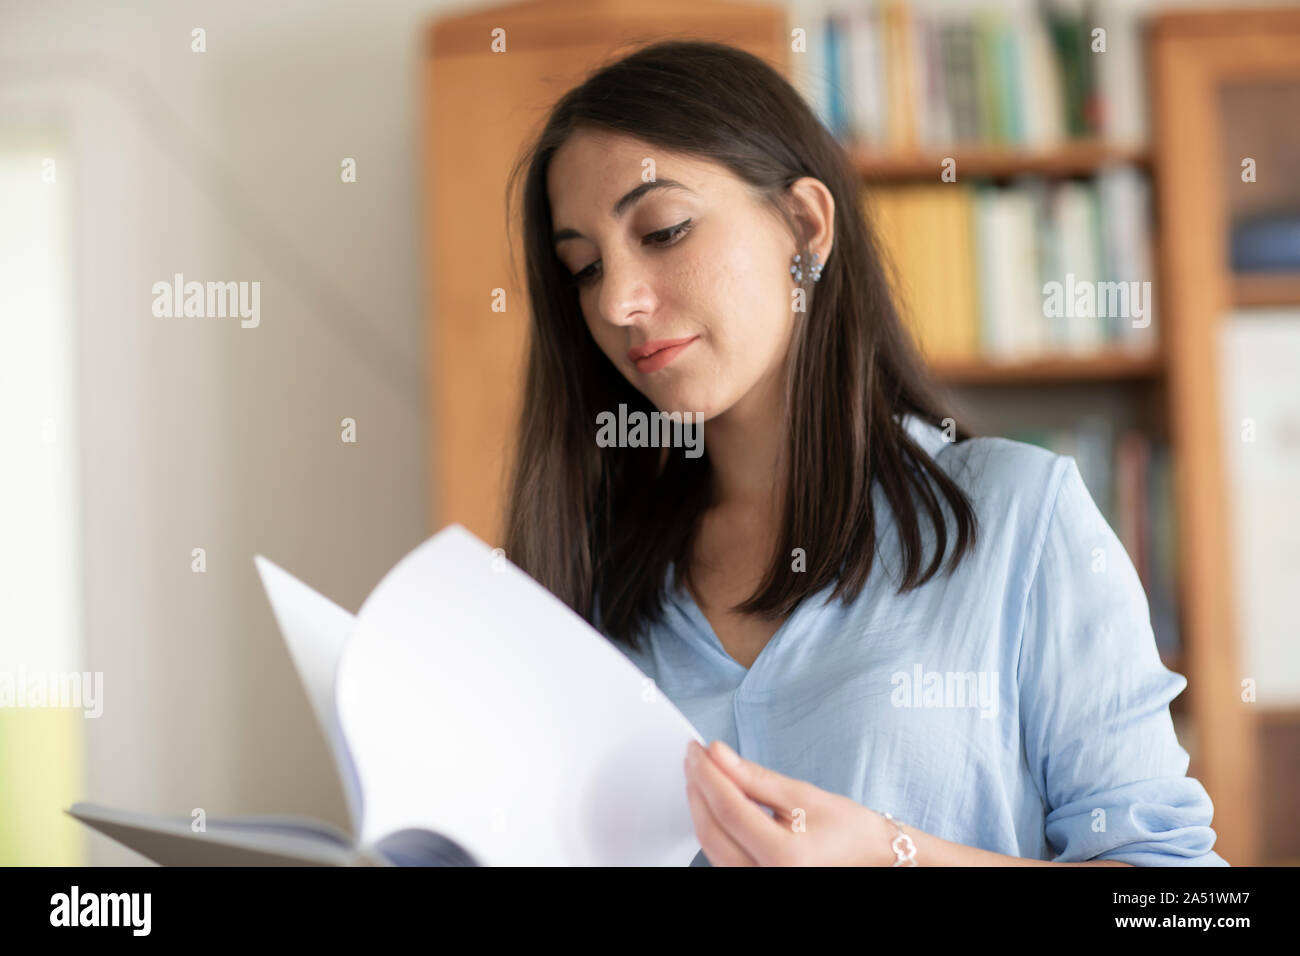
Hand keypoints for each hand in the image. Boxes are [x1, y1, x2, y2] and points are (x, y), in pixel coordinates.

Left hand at [683, 739, 893, 865]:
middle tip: (694, 757)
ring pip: (710, 847)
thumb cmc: (847, 829)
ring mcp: (757, 885)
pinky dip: (713, 827)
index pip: (729, 808)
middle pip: (711, 830)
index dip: (708, 774)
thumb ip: (754, 777)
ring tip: (701, 774)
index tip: (697, 750)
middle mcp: (766, 879)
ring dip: (701, 808)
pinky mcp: (753, 883)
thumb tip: (717, 755)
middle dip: (698, 789)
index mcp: (783, 857)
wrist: (872, 858)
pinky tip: (713, 803)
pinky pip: (720, 857)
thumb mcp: (802, 794)